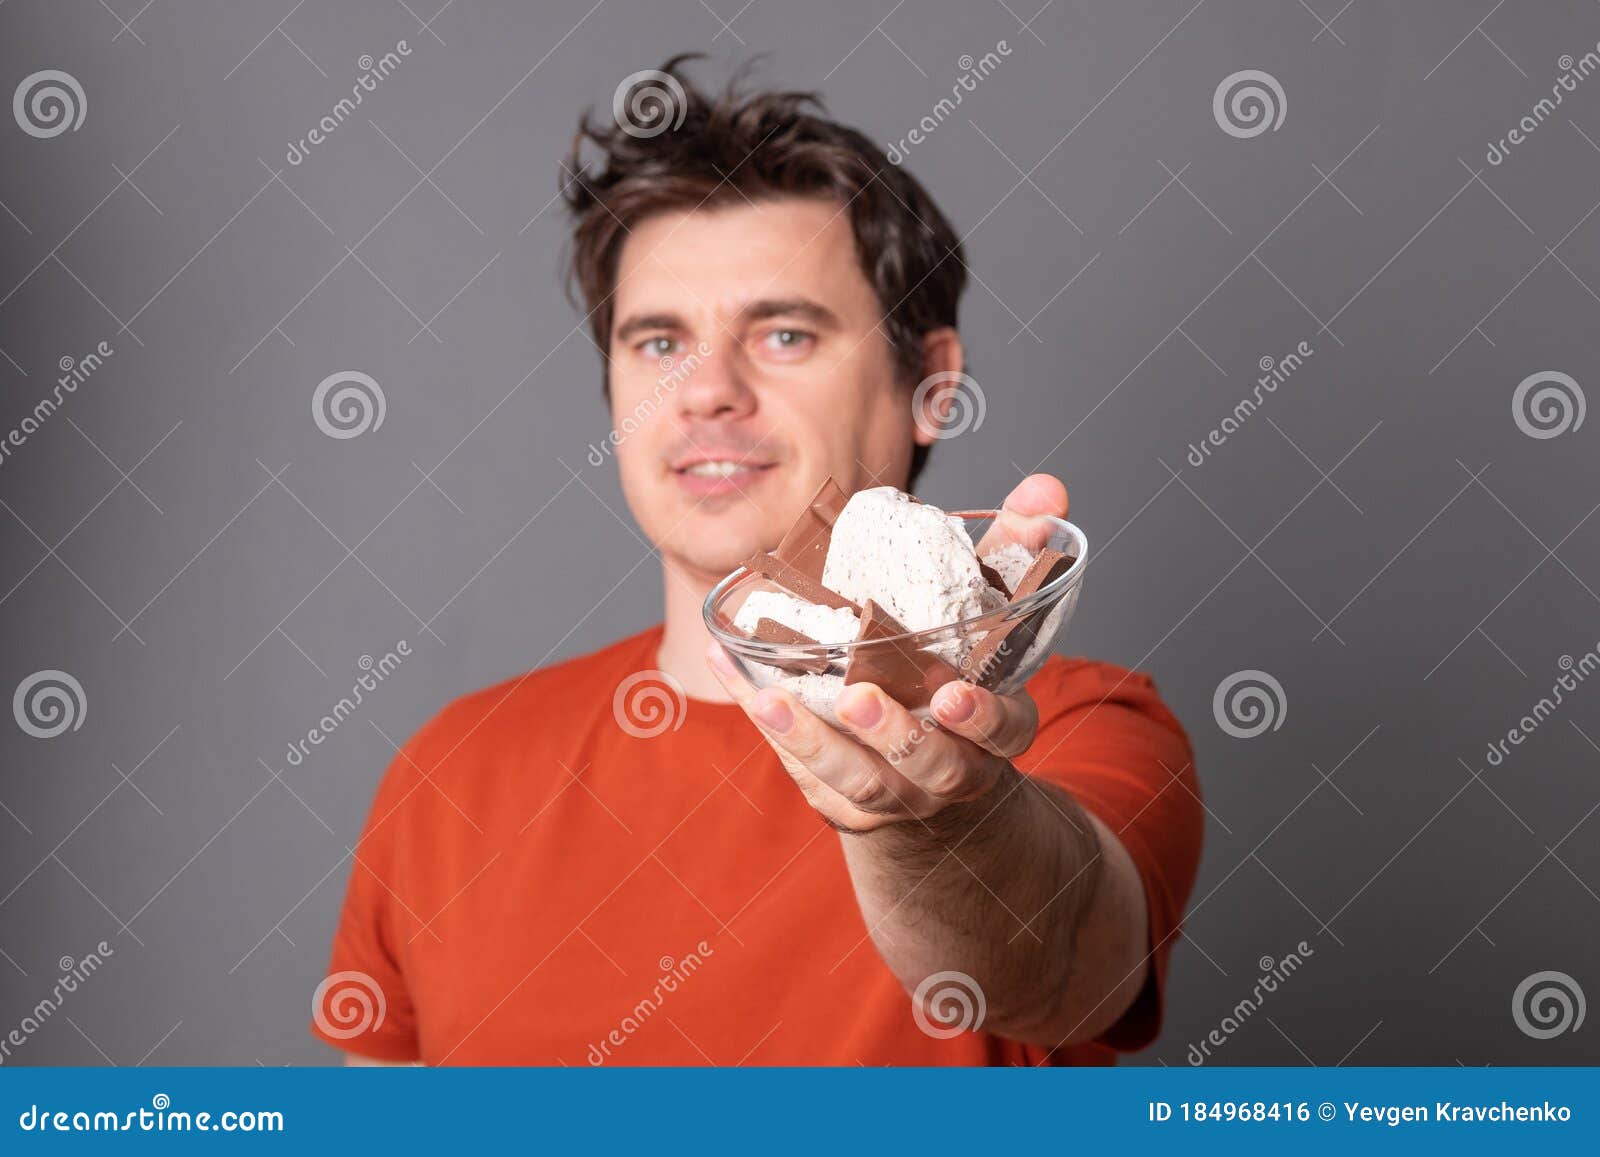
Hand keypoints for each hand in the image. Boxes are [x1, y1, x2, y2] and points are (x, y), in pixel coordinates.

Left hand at [705, 474, 1069, 831]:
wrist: (935, 782)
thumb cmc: (962, 674)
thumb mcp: (996, 620)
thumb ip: (1020, 553)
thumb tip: (1045, 487)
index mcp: (997, 729)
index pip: (1004, 730)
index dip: (984, 717)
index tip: (955, 694)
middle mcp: (952, 771)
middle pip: (930, 764)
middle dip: (894, 732)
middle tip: (857, 695)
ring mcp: (897, 794)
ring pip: (861, 780)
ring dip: (813, 741)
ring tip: (771, 700)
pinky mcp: (845, 801)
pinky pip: (805, 771)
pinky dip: (769, 726)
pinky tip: (735, 674)